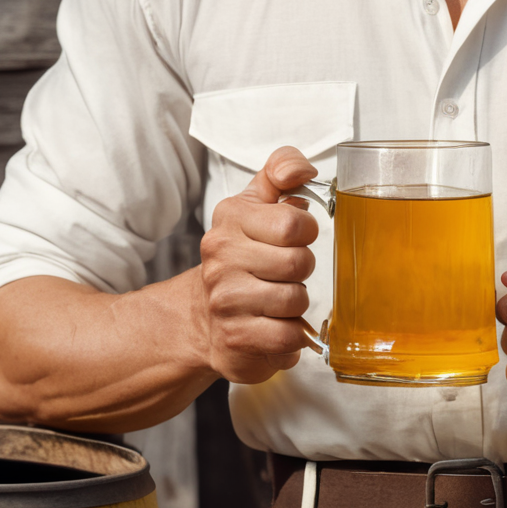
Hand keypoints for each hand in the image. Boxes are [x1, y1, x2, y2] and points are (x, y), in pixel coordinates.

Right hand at [196, 146, 319, 383]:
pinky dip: (292, 333)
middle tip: (285, 272)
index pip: (292, 223)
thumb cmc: (241, 255)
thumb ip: (281, 172)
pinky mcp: (236, 338)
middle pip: (299, 262)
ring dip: (297, 302)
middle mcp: (222, 258)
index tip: (294, 237)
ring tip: (278, 298)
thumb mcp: (255, 204)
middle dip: (302, 269)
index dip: (305, 232)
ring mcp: (226, 301)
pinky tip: (275, 324)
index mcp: (231, 219)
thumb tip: (302, 168)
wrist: (201, 316)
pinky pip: (289, 336)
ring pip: (296, 299)